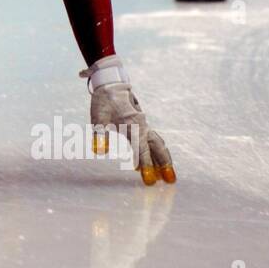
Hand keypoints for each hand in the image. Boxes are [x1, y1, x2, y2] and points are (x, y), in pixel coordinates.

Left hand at [82, 55, 175, 184]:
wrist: (110, 86)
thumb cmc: (103, 103)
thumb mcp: (98, 118)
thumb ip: (99, 135)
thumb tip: (100, 151)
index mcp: (132, 126)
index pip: (141, 149)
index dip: (146, 165)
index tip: (149, 180)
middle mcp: (142, 126)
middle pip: (157, 147)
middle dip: (164, 164)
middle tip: (170, 181)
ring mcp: (144, 125)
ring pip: (158, 144)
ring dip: (164, 159)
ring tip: (169, 176)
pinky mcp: (142, 125)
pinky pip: (153, 140)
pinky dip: (157, 152)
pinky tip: (156, 162)